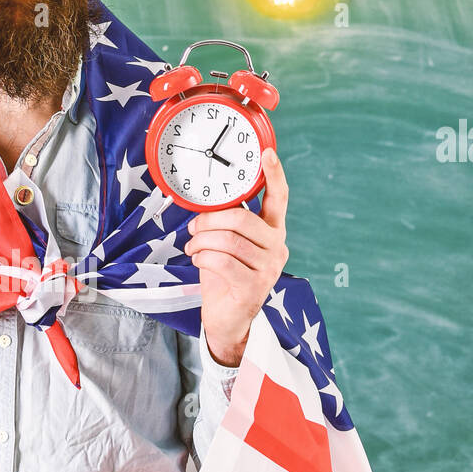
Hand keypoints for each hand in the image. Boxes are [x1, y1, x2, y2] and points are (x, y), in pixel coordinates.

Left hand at [184, 148, 288, 366]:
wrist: (227, 318)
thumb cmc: (225, 276)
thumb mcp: (226, 243)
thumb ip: (226, 222)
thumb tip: (206, 204)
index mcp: (273, 231)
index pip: (279, 198)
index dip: (273, 175)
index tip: (266, 154)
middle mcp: (277, 247)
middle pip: (242, 220)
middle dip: (209, 221)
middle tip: (194, 229)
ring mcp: (268, 269)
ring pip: (228, 241)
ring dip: (201, 242)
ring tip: (193, 248)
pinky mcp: (254, 288)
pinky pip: (222, 262)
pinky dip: (203, 258)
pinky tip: (199, 260)